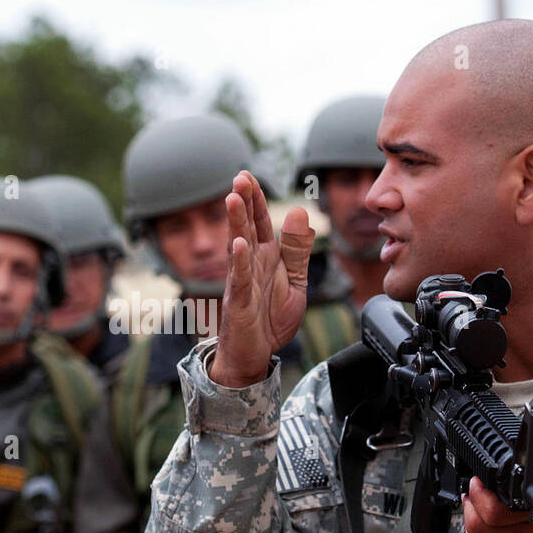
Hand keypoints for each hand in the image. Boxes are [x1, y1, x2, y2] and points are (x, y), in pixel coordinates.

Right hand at [209, 171, 315, 387]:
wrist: (254, 356)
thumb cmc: (270, 320)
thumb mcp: (295, 283)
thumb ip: (297, 251)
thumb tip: (299, 212)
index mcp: (264, 258)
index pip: (259, 222)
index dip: (256, 200)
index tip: (249, 176)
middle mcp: (250, 265)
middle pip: (246, 227)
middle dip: (243, 202)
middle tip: (239, 177)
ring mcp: (241, 282)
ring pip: (238, 247)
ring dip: (236, 223)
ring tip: (233, 198)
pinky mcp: (239, 302)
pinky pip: (239, 279)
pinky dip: (238, 262)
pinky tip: (238, 244)